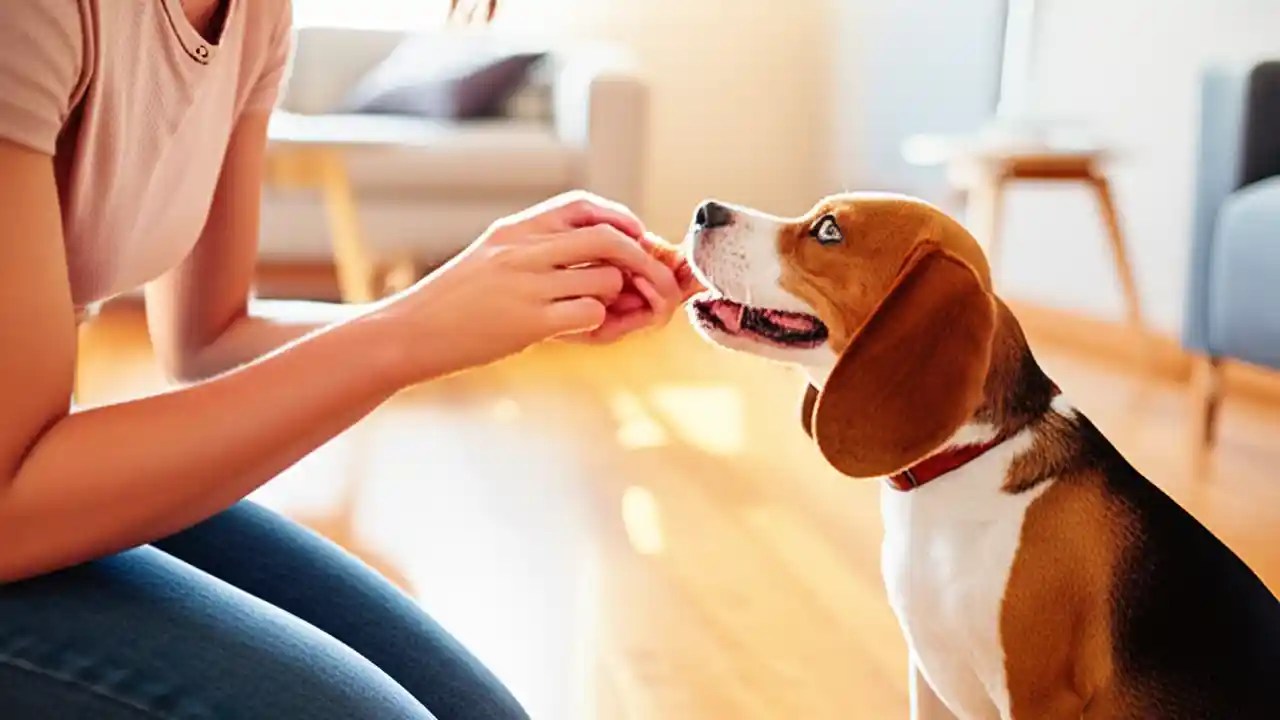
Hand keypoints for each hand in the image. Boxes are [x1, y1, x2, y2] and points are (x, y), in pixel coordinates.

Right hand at [378, 192, 681, 378]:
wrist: (409, 333)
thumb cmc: (453, 301)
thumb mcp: (490, 258)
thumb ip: (535, 249)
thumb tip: (589, 255)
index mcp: (515, 229)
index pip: (582, 205)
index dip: (620, 218)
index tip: (636, 237)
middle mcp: (523, 249)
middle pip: (608, 237)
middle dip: (642, 260)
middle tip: (651, 282)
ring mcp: (526, 284)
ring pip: (605, 278)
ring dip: (617, 299)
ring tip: (606, 313)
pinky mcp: (527, 321)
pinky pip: (589, 314)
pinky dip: (597, 324)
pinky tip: (578, 331)